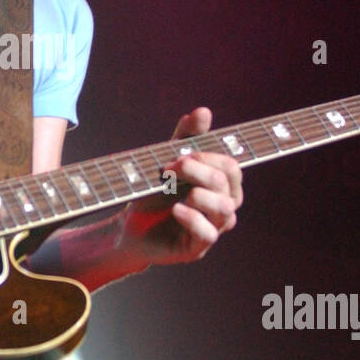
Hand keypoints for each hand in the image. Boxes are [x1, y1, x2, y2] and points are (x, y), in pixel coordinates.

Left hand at [119, 107, 243, 267]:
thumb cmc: (153, 193)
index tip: (179, 156)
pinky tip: (176, 210)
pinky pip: (209, 234)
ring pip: (226, 209)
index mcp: (222, 186)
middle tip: (169, 169)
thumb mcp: (167, 160)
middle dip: (198, 170)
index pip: (232, 165)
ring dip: (199, 194)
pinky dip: (192, 218)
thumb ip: (185, 138)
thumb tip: (204, 111)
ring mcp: (212, 228)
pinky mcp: (197, 248)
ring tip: (174, 190)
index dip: (208, 157)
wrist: (127, 226)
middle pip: (228, 182)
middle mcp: (223, 206)